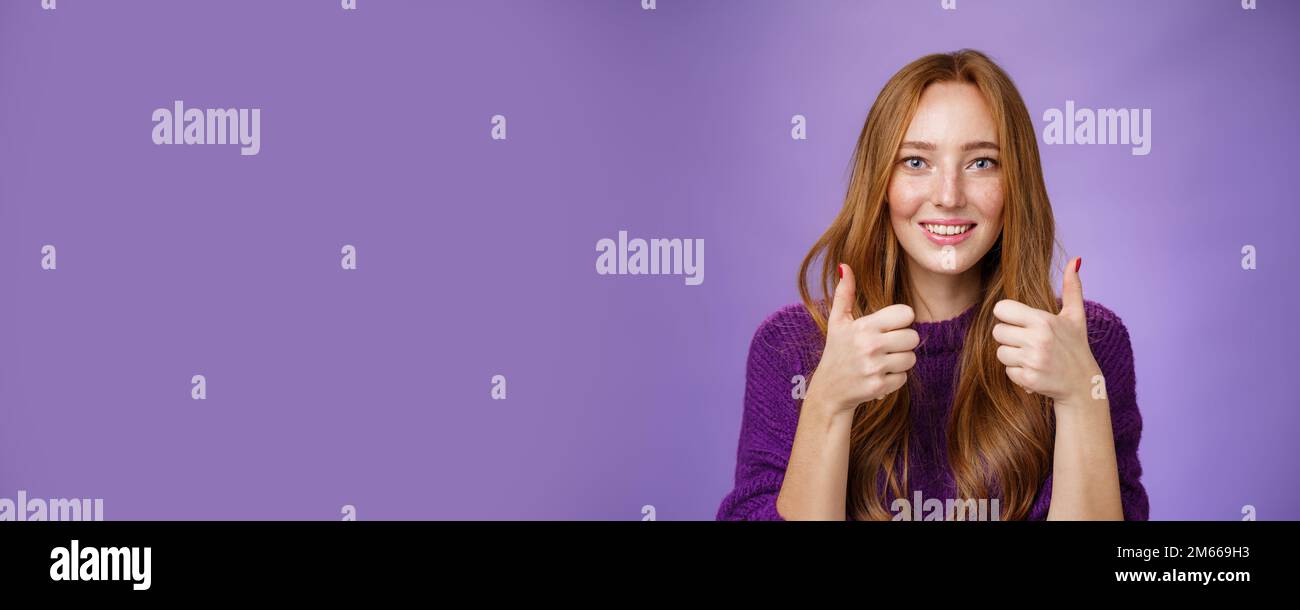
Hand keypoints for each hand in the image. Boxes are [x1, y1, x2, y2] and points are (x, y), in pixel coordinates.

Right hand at [805, 263, 919, 415]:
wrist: (828, 390)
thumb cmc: (836, 351)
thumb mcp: (838, 322)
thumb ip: (845, 294)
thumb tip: (845, 266)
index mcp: (863, 326)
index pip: (906, 314)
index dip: (900, 320)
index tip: (889, 327)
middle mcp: (870, 346)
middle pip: (913, 337)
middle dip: (902, 342)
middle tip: (886, 346)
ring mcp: (874, 368)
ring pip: (911, 359)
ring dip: (900, 361)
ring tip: (882, 361)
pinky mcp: (879, 387)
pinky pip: (904, 378)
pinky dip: (894, 378)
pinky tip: (879, 376)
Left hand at [991, 256, 1102, 406]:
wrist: (1083, 384)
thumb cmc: (1076, 346)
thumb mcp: (1075, 316)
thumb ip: (1072, 288)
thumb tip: (1075, 260)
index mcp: (1043, 320)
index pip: (1001, 309)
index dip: (1008, 315)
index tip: (1020, 321)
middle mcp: (1037, 339)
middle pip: (997, 331)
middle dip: (1010, 337)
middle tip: (1029, 342)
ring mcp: (1032, 360)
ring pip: (1000, 352)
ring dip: (1013, 356)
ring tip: (1032, 356)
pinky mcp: (1028, 379)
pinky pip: (1007, 371)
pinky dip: (1017, 372)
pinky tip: (1034, 370)